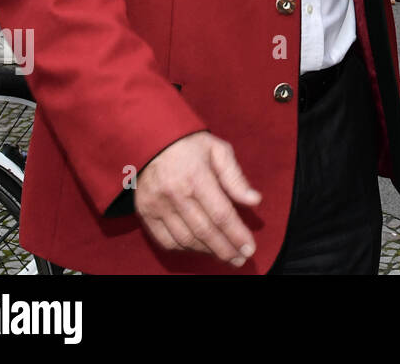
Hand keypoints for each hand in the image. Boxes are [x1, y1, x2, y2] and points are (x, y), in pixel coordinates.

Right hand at [134, 131, 261, 265]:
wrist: (150, 140)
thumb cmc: (190, 144)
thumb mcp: (218, 150)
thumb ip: (235, 177)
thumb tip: (254, 200)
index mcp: (196, 176)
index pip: (221, 214)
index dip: (237, 234)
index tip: (250, 247)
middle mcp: (175, 194)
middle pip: (204, 231)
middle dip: (225, 249)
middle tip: (241, 258)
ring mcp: (157, 206)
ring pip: (185, 239)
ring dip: (207, 251)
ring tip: (226, 255)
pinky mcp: (145, 213)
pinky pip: (166, 240)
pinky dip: (185, 249)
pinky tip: (201, 249)